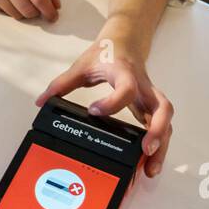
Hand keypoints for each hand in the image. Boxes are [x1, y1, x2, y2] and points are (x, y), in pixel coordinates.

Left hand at [37, 41, 172, 177]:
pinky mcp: (150, 106)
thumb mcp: (82, 65)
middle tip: (145, 151)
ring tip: (150, 169)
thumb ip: (62, 84)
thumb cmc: (107, 52)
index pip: (126, 88)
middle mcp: (143, 87)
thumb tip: (42, 101)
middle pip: (162, 108)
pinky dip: (159, 143)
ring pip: (166, 121)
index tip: (94, 111)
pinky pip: (161, 125)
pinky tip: (150, 162)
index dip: (113, 102)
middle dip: (156, 131)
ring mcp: (149, 97)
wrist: (125, 40)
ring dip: (161, 144)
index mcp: (125, 73)